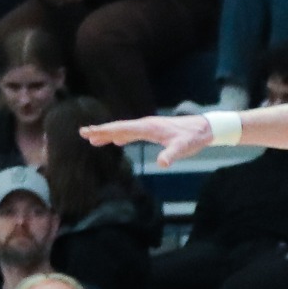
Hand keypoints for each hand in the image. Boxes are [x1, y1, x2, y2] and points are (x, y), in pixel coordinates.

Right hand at [86, 109, 220, 164]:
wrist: (205, 128)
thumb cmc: (194, 138)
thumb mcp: (184, 147)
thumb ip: (172, 154)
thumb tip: (162, 163)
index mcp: (149, 127)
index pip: (122, 128)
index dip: (105, 131)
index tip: (89, 132)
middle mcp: (146, 124)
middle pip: (119, 127)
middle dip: (101, 130)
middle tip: (82, 133)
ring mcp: (149, 126)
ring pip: (124, 129)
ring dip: (109, 133)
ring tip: (93, 138)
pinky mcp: (153, 130)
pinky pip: (132, 132)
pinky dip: (121, 135)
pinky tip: (116, 140)